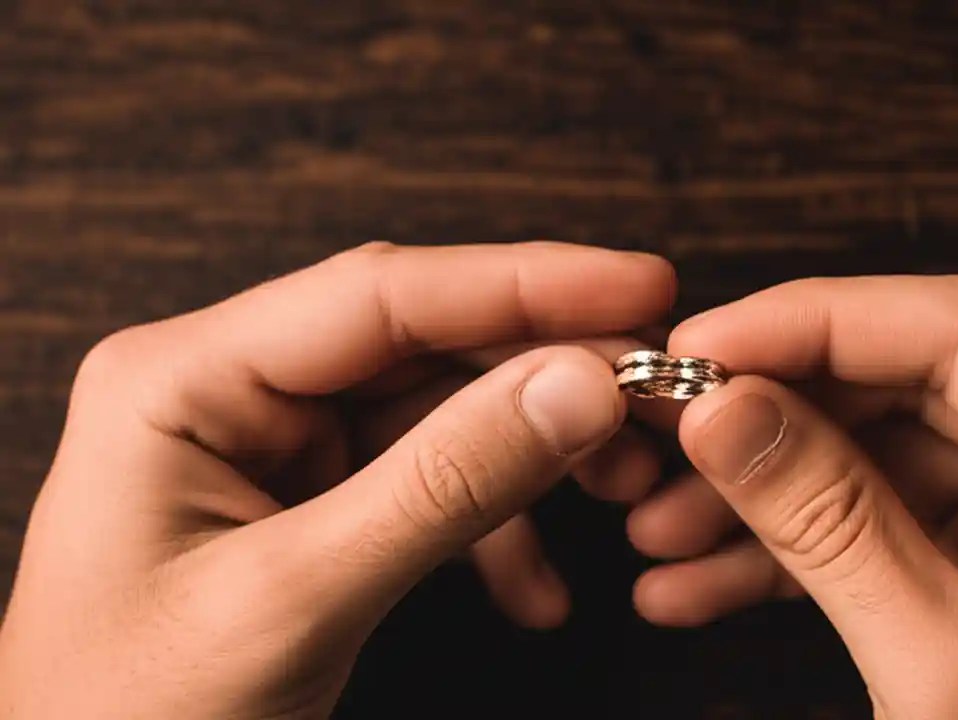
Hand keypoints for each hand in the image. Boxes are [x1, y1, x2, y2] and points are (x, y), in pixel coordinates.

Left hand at [0, 241, 674, 718]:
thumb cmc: (131, 718)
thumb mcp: (294, 600)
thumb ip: (442, 486)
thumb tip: (577, 388)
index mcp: (184, 379)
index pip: (382, 296)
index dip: (524, 283)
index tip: (638, 285)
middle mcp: (232, 392)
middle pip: (424, 344)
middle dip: (544, 373)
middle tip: (653, 389)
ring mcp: (276, 449)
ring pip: (442, 414)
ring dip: (535, 456)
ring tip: (619, 491)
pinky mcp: (314, 505)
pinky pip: (430, 485)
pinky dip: (496, 532)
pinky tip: (536, 591)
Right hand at [628, 276, 957, 718]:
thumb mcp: (941, 676)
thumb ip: (828, 525)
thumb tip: (722, 409)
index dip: (816, 321)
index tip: (701, 344)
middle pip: (914, 385)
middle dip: (773, 416)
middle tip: (663, 430)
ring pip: (886, 453)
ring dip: (767, 491)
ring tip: (662, 531)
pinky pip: (894, 519)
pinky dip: (800, 548)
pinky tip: (703, 581)